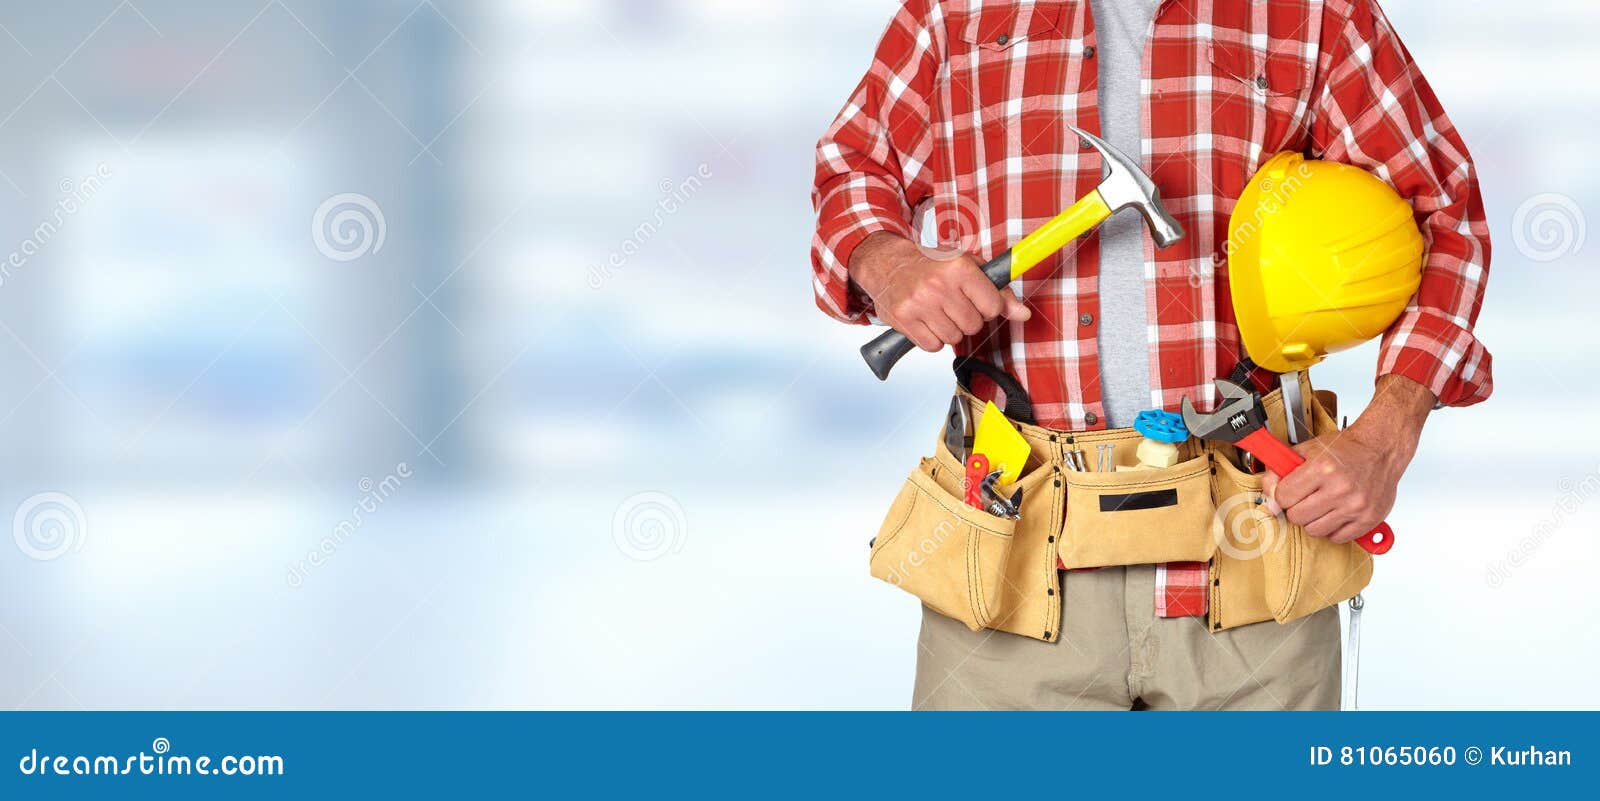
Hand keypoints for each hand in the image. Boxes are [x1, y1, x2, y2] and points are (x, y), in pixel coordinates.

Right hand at [848, 232, 1030, 351]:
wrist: (886, 263)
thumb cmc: (930, 264)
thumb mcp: (967, 266)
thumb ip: (998, 292)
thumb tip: (1024, 315)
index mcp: (959, 267)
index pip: (993, 306)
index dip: (986, 307)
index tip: (975, 299)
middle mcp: (939, 285)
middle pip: (973, 325)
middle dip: (966, 319)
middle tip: (952, 304)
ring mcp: (920, 304)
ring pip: (953, 338)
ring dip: (949, 329)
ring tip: (937, 311)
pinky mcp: (904, 319)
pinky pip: (932, 346)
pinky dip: (932, 338)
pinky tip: (925, 320)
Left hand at [1260, 375, 1433, 543]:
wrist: (1380, 449)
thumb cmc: (1346, 449)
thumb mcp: (1307, 450)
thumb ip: (1281, 470)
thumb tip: (1268, 495)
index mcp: (1322, 469)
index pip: (1283, 497)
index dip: (1281, 495)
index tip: (1287, 492)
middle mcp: (1340, 489)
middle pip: (1297, 517)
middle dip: (1295, 508)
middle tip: (1305, 498)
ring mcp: (1355, 506)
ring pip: (1315, 530)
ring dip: (1313, 520)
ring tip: (1321, 505)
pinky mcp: (1368, 519)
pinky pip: (1337, 538)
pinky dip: (1333, 529)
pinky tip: (1335, 513)